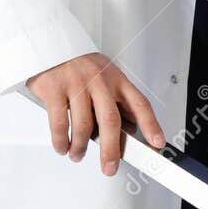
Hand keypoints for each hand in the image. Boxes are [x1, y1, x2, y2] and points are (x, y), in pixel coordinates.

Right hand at [25, 53, 165, 175]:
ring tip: (78, 155)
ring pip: (84, 126)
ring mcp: (76, 85)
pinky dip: (61, 141)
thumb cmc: (80, 63)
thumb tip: (132, 128)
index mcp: (117, 79)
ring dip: (81, 147)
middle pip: (111, 121)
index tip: (157, 144)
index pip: (140, 104)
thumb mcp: (106, 75)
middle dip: (112, 149)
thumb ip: (116, 99)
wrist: (50, 42)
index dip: (151, 125)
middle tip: (110, 167)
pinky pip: (59, 123)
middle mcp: (100, 81)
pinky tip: (63, 147)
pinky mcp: (54, 89)